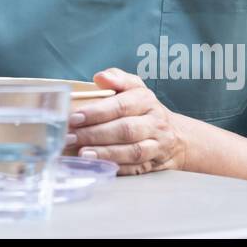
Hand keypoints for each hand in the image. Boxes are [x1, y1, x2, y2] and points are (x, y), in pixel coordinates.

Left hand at [64, 68, 186, 174]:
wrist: (176, 137)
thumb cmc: (144, 109)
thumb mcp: (135, 88)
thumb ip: (117, 78)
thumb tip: (100, 77)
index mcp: (147, 101)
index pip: (121, 105)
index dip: (97, 112)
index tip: (75, 117)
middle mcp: (155, 123)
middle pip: (126, 130)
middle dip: (95, 134)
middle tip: (71, 137)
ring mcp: (157, 146)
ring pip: (132, 151)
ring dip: (105, 153)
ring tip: (82, 153)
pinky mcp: (154, 165)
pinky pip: (135, 169)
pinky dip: (115, 168)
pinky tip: (97, 166)